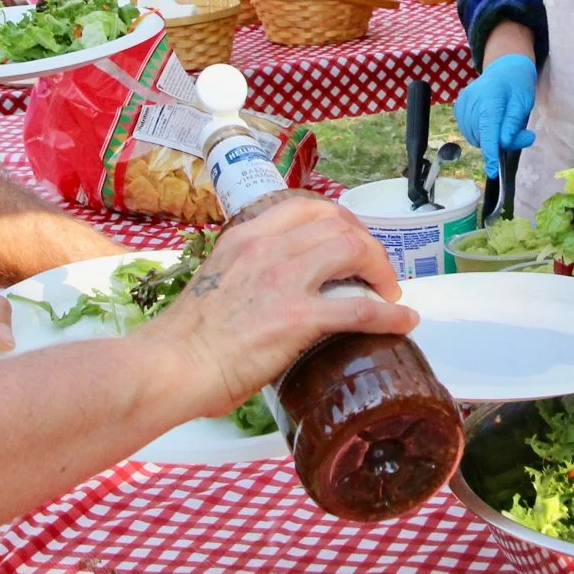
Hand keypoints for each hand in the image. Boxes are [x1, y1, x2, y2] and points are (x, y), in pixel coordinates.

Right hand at [138, 194, 417, 419]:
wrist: (170, 365)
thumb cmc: (185, 338)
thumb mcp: (217, 280)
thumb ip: (247, 274)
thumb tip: (273, 294)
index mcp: (246, 236)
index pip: (306, 207)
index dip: (339, 221)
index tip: (351, 241)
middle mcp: (268, 248)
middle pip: (338, 224)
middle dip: (367, 244)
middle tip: (375, 270)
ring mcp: (285, 280)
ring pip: (354, 251)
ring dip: (381, 270)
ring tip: (389, 292)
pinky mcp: (297, 318)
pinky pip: (360, 308)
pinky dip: (390, 314)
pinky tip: (403, 322)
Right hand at [452, 52, 537, 173]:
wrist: (504, 67)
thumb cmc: (517, 84)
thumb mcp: (524, 102)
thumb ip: (514, 123)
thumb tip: (503, 142)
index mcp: (489, 98)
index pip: (488, 130)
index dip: (491, 152)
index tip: (493, 171)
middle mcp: (471, 102)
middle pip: (482, 135)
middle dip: (500, 142)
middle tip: (522, 135)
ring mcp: (462, 105)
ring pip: (475, 136)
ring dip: (490, 139)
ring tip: (505, 124)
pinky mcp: (458, 108)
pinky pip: (470, 131)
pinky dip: (481, 133)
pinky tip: (491, 122)